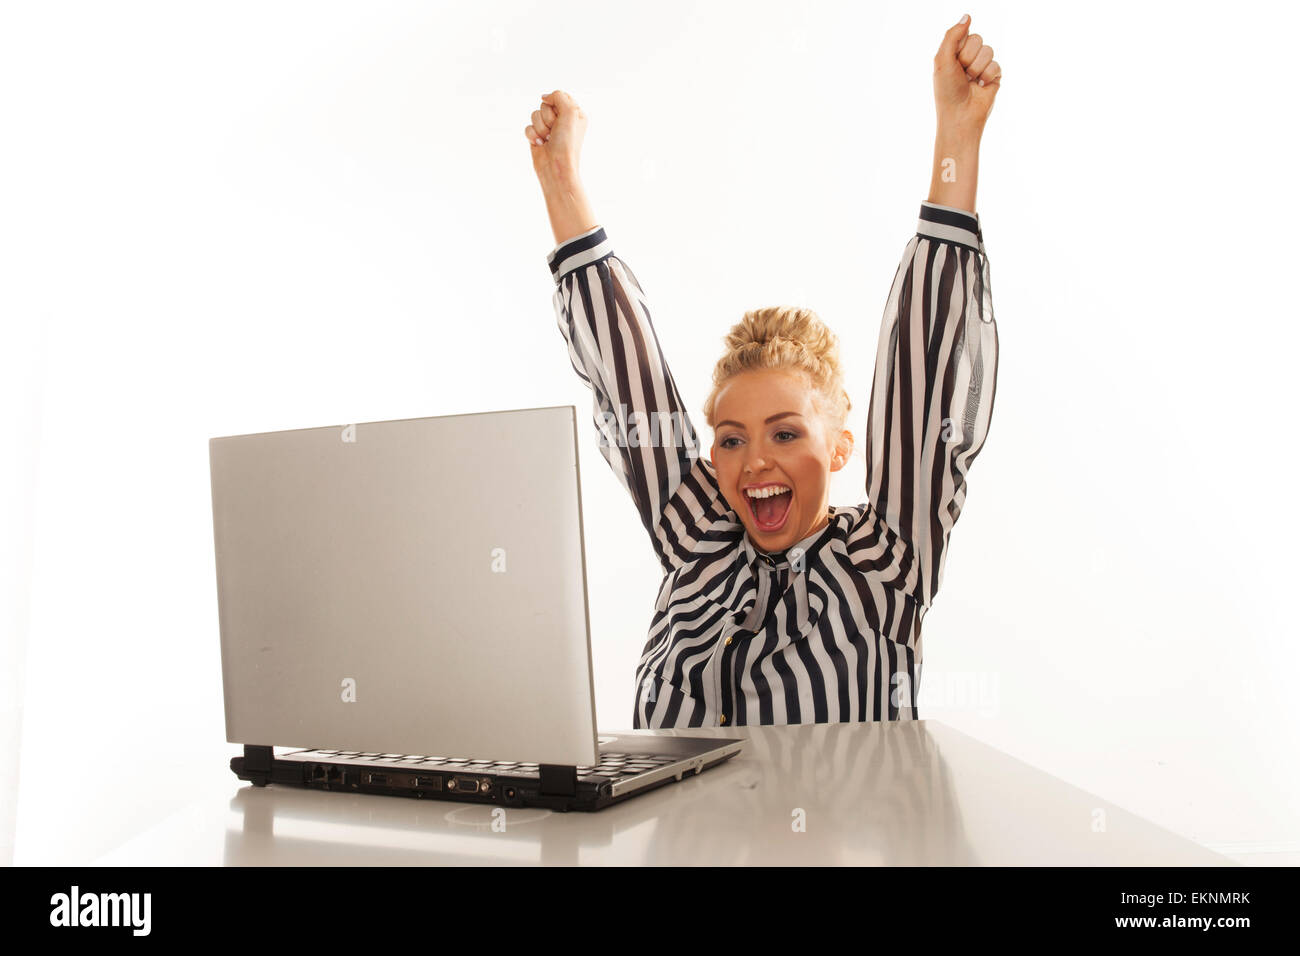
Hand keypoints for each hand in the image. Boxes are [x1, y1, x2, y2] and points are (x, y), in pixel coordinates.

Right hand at [526, 90, 586, 179]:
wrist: (556, 167)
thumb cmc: (567, 143)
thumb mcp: (570, 113)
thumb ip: (559, 96)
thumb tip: (544, 97)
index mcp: (575, 114)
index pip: (560, 96)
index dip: (556, 105)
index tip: (561, 118)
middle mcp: (562, 120)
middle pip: (545, 105)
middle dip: (548, 118)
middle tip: (555, 131)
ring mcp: (549, 129)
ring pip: (535, 115)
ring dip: (540, 127)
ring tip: (548, 139)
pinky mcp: (537, 136)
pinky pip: (528, 126)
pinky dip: (532, 135)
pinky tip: (540, 144)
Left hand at [933, 15, 1001, 134]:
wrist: (960, 115)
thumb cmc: (947, 91)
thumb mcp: (942, 60)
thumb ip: (952, 35)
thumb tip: (967, 16)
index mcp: (954, 53)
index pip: (964, 33)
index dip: (959, 47)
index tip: (952, 63)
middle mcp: (968, 57)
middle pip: (978, 39)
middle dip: (968, 58)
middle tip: (962, 75)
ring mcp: (982, 66)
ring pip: (988, 51)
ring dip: (977, 68)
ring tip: (971, 82)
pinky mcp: (994, 76)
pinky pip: (996, 65)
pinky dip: (987, 76)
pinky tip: (981, 87)